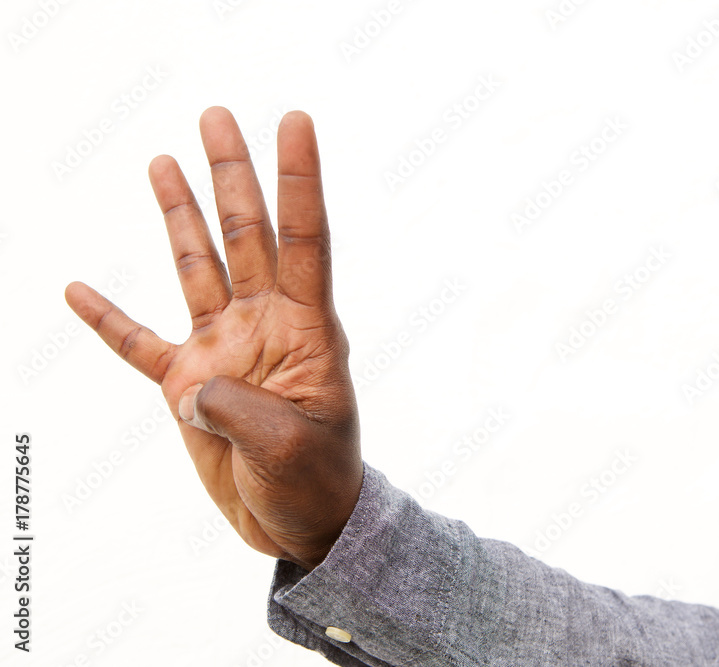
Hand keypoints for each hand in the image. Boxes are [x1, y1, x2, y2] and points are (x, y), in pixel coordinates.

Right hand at [65, 107, 362, 570]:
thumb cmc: (315, 482)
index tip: (295, 119)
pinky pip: (140, 345)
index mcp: (307, 330)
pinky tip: (78, 288)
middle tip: (217, 115)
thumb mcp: (289, 447)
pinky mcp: (188, 385)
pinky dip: (109, 320)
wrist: (300, 523)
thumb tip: (191, 384)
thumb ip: (239, 407)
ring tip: (165, 160)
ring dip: (181, 215)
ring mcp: (224, 349)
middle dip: (231, 175)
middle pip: (246, 235)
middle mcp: (265, 325)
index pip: (304, 239)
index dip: (298, 179)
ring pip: (198, 268)